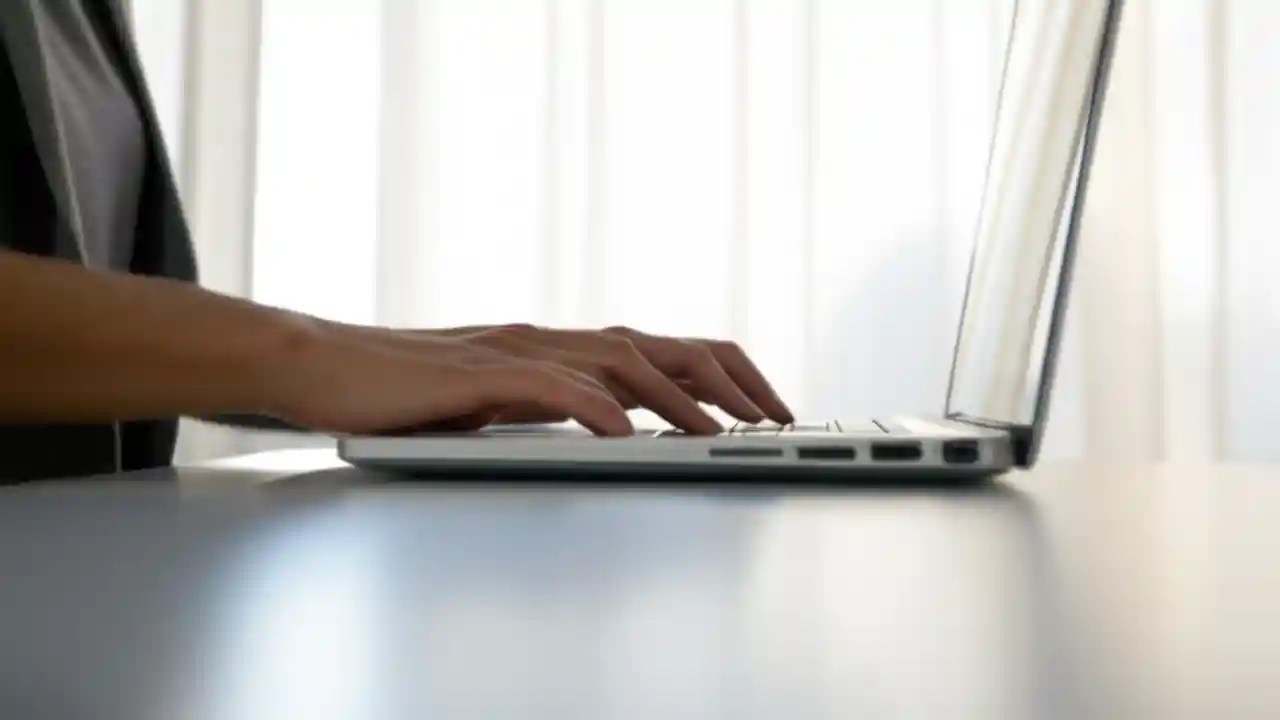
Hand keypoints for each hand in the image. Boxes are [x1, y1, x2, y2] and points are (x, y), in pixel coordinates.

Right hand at [267, 321, 792, 436]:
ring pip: (620, 359)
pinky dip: (596, 407)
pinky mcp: (475, 374)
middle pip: (661, 345)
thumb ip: (546, 404)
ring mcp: (514, 350)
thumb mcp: (493, 400)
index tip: (761, 408)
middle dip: (729, 381)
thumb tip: (607, 425)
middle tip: (777, 417)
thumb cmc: (398, 389)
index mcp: (554, 344)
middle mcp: (546, 338)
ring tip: (725, 431)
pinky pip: (551, 386)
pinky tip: (626, 432)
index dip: (719, 374)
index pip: (658, 348)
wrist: (317, 365)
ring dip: (680, 397)